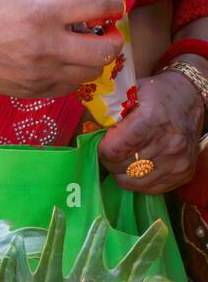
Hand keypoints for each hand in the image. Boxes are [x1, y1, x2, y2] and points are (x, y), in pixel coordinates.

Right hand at [0, 0, 124, 98]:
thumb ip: (53, 0)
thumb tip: (81, 6)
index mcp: (43, 14)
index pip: (96, 7)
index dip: (113, 3)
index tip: (114, 4)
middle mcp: (48, 47)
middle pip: (105, 51)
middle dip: (114, 39)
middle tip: (108, 31)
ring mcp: (43, 73)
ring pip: (91, 73)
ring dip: (94, 58)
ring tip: (84, 46)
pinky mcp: (36, 91)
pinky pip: (70, 85)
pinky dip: (74, 72)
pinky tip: (63, 60)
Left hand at [99, 70, 204, 193]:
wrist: (191, 100)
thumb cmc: (156, 94)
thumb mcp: (131, 91)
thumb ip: (110, 111)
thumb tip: (90, 130)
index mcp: (152, 118)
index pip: (115, 149)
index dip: (103, 148)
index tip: (103, 141)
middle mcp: (168, 143)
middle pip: (122, 168)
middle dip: (110, 160)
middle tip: (111, 149)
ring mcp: (177, 162)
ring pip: (134, 183)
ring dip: (123, 173)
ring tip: (124, 157)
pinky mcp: (183, 175)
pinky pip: (150, 189)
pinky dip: (138, 180)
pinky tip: (138, 165)